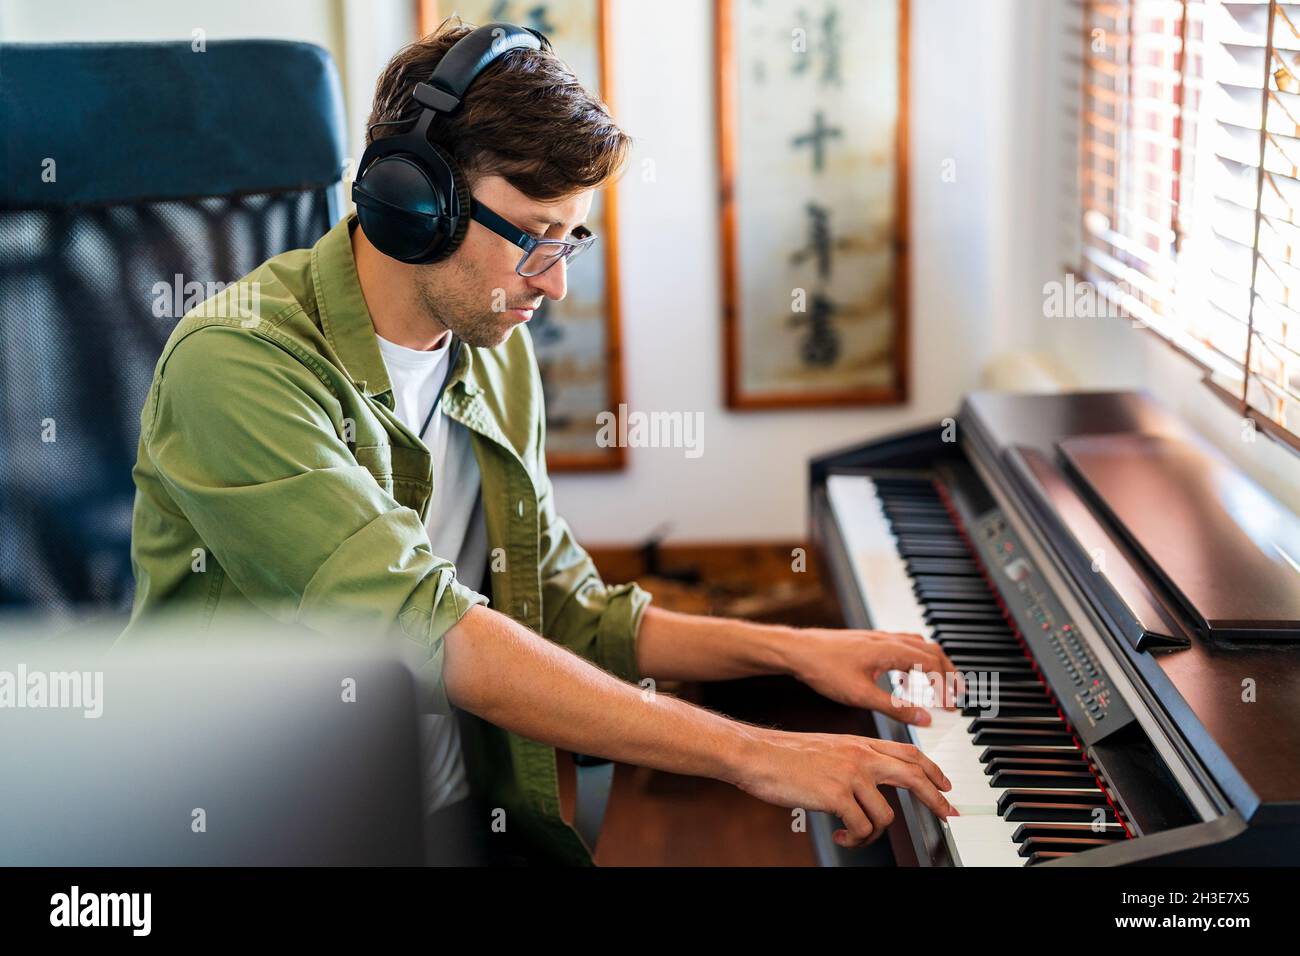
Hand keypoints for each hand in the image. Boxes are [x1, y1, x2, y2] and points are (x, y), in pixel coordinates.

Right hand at [733, 726, 957, 846]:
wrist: (757, 754)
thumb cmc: (783, 754)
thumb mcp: (826, 747)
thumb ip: (850, 758)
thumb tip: (865, 782)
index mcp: (858, 743)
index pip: (908, 753)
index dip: (932, 770)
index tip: (944, 785)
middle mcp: (860, 756)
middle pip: (914, 776)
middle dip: (936, 798)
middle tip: (946, 813)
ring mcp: (850, 775)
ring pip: (886, 814)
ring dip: (873, 833)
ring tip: (855, 834)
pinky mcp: (836, 795)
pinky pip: (862, 827)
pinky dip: (855, 838)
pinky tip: (842, 835)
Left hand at [785, 627, 963, 725]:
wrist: (797, 650)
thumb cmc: (824, 669)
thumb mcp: (862, 695)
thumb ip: (896, 708)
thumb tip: (925, 718)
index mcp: (891, 650)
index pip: (932, 664)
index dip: (946, 686)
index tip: (952, 706)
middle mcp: (888, 639)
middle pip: (931, 651)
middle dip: (948, 673)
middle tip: (958, 694)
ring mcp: (878, 637)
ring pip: (918, 645)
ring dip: (933, 664)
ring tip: (939, 684)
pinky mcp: (868, 641)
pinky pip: (902, 645)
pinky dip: (914, 659)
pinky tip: (904, 677)